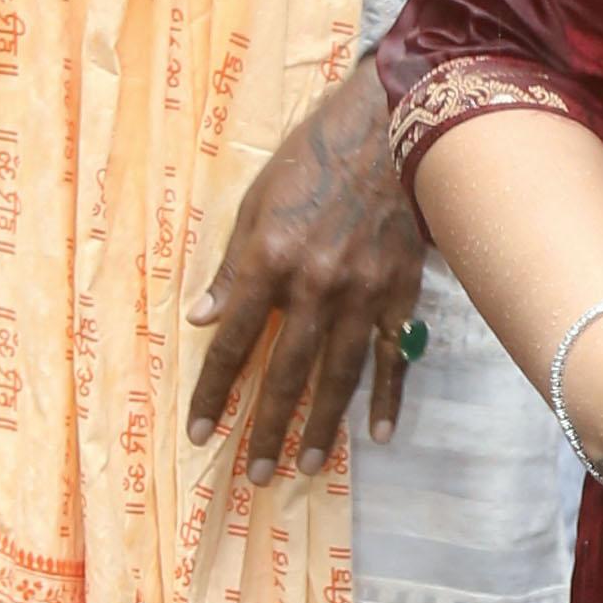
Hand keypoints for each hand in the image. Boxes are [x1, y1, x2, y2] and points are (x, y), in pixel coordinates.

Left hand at [187, 59, 427, 478]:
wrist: (394, 128)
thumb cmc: (314, 158)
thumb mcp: (256, 200)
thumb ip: (232, 265)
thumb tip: (205, 319)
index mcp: (270, 261)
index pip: (232, 342)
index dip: (214, 390)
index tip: (201, 431)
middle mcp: (315, 287)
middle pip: (285, 373)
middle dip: (266, 428)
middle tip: (253, 474)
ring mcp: (363, 295)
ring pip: (337, 376)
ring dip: (320, 426)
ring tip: (305, 466)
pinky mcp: (401, 294)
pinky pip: (392, 357)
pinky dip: (387, 398)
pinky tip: (379, 434)